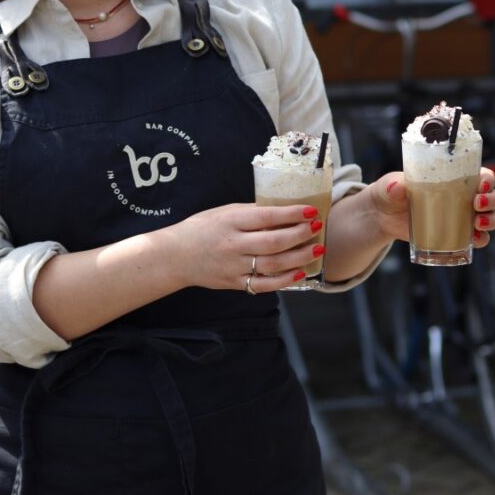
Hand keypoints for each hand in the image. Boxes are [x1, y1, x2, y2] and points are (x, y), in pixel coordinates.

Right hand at [169, 202, 324, 292]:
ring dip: (299, 257)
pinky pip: (264, 284)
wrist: (176, 255)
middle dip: (300, 235)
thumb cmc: (201, 228)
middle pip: (273, 242)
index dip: (291, 214)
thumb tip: (282, 209)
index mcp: (230, 221)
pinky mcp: (234, 283)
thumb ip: (251, 212)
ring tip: (317, 249)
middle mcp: (232, 244)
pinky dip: (284, 280)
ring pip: (273, 264)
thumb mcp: (223, 212)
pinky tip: (300, 272)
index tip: (311, 210)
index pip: (266, 217)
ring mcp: (234, 266)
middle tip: (318, 227)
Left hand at [369, 167, 494, 248]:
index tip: (481, 183)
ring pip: (489, 218)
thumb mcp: (389, 186)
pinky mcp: (456, 234)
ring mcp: (461, 216)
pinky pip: (477, 239)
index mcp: (453, 177)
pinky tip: (474, 240)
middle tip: (478, 204)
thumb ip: (392, 185)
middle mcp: (463, 196)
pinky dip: (480, 240)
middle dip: (491, 200)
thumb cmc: (390, 193)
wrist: (383, 218)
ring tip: (478, 223)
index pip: (481, 174)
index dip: (488, 178)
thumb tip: (397, 187)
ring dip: (490, 221)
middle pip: (491, 196)